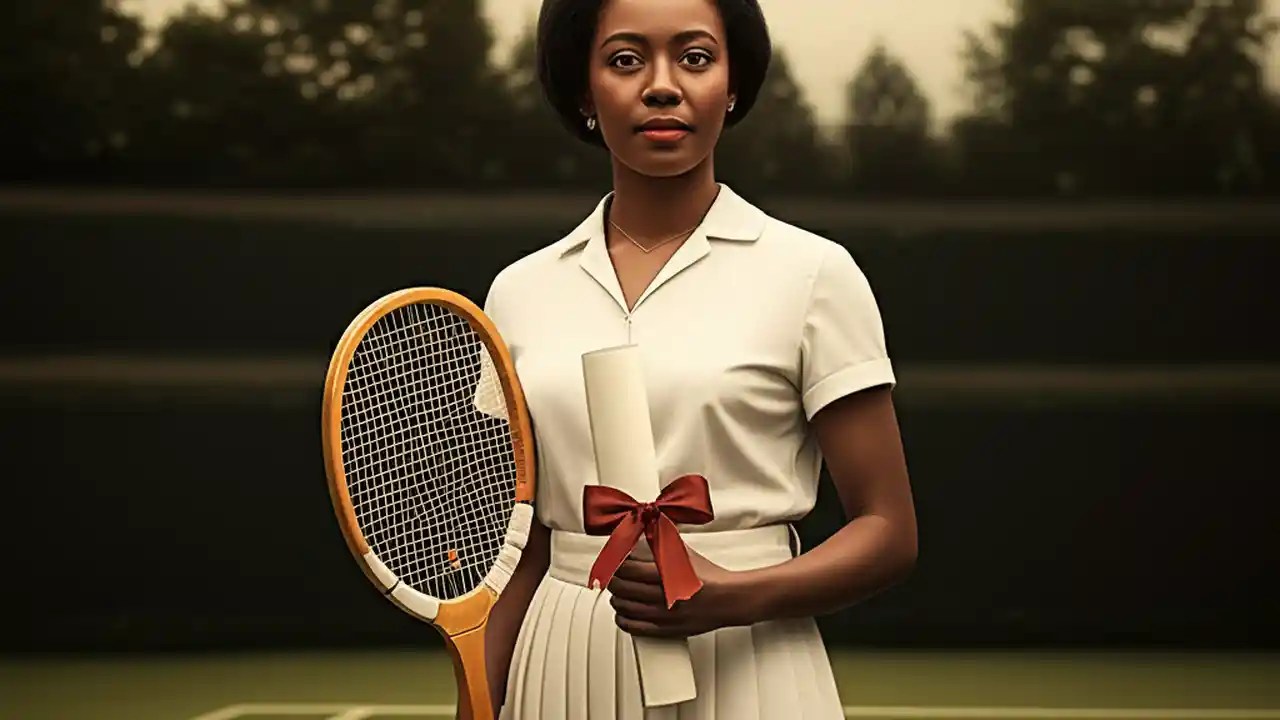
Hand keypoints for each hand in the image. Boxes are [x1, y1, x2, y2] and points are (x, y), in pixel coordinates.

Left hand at [607, 548, 758, 637]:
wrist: (729, 600)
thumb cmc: (710, 577)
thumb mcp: (684, 554)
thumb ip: (662, 544)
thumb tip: (643, 535)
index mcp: (669, 576)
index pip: (629, 569)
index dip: (616, 564)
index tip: (614, 560)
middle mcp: (665, 598)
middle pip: (624, 588)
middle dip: (613, 580)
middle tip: (612, 575)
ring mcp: (664, 616)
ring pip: (626, 609)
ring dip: (617, 598)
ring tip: (618, 592)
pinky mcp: (666, 631)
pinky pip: (635, 628)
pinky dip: (623, 620)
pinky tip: (623, 613)